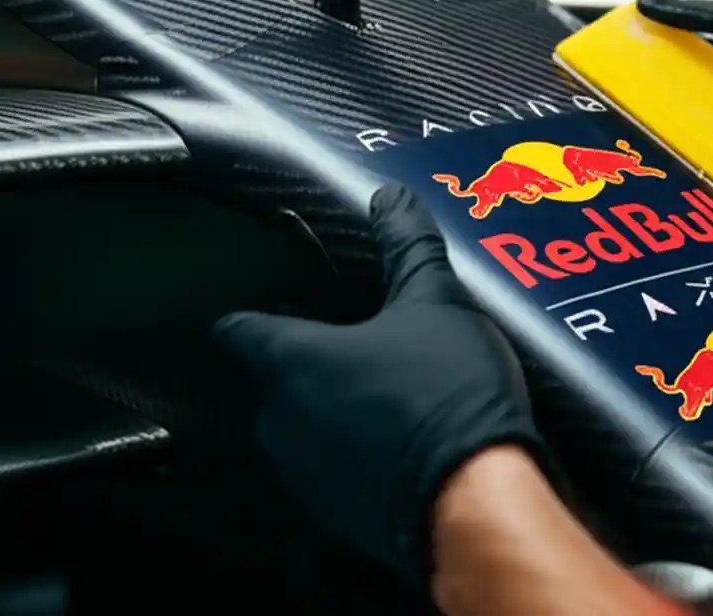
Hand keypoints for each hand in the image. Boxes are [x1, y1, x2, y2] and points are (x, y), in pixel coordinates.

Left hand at [212, 184, 546, 590]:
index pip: (239, 329)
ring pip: (305, 429)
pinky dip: (358, 454)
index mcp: (290, 361)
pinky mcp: (336, 516)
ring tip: (392, 393)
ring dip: (335, 411)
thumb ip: (408, 244)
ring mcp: (304, 475)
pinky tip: (406, 440)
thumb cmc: (446, 392)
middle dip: (311, 364)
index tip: (274, 304)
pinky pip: (335, 471)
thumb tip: (390, 197)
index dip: (254, 313)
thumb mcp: (437, 301)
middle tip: (361, 345)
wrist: (473, 499)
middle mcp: (281, 420)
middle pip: (276, 381)